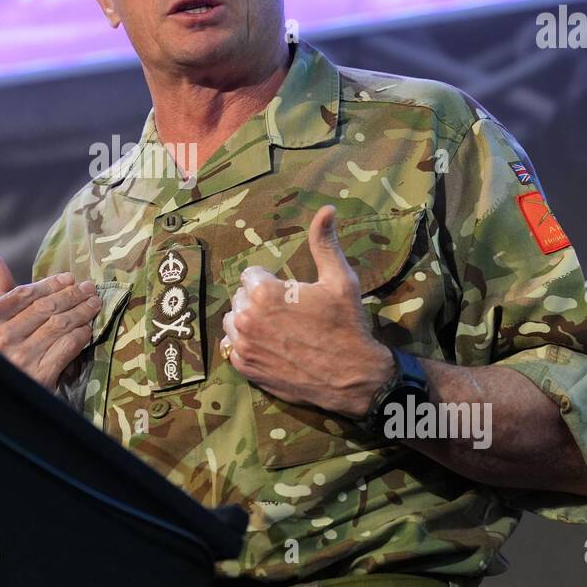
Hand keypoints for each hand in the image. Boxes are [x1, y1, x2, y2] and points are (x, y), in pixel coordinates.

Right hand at [0, 254, 100, 390]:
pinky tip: (88, 328)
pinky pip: (67, 347)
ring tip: (94, 303)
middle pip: (45, 308)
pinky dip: (81, 335)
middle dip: (71, 295)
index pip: (25, 294)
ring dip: (81, 311)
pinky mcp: (40, 376)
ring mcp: (20, 358)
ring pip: (59, 325)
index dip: (50, 284)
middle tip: (89, 288)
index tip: (69, 278)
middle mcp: (1, 338)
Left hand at [220, 205, 394, 418]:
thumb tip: (327, 209)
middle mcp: (246, 317)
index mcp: (264, 292)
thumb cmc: (346, 325)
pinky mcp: (245, 368)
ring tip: (279, 330)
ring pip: (233, 322)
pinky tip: (272, 348)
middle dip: (260, 301)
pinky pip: (234, 348)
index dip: (272, 283)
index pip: (251, 275)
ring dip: (250, 323)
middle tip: (289, 315)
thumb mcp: (339, 279)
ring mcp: (243, 345)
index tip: (291, 296)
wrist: (352, 377)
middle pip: (241, 297)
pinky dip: (249, 346)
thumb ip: (324, 243)